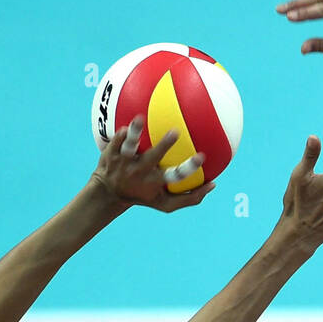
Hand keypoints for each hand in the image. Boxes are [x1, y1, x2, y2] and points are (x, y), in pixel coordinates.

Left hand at [91, 116, 216, 211]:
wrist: (108, 192)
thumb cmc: (142, 196)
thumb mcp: (165, 203)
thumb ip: (189, 197)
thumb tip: (214, 185)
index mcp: (154, 182)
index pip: (174, 176)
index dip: (188, 168)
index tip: (202, 157)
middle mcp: (140, 172)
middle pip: (153, 158)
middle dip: (164, 146)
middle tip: (176, 131)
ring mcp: (125, 162)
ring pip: (130, 146)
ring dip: (135, 132)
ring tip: (140, 117)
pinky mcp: (111, 154)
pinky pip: (116, 140)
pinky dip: (122, 132)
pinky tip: (127, 122)